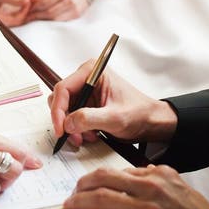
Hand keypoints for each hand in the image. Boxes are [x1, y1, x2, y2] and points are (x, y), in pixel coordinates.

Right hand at [0, 0, 31, 26]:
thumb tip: (27, 1)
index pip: (17, 20)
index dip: (25, 10)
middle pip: (18, 21)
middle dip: (25, 11)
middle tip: (31, 0)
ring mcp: (0, 19)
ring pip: (16, 18)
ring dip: (23, 10)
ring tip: (28, 0)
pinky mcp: (0, 15)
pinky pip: (12, 14)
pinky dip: (18, 9)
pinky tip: (22, 1)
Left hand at [24, 0, 90, 22]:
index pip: (45, 3)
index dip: (35, 8)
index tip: (26, 11)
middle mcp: (70, 1)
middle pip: (49, 13)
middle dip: (37, 16)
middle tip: (27, 19)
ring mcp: (75, 9)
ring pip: (55, 19)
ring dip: (43, 20)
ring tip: (34, 21)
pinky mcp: (77, 16)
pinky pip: (62, 21)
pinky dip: (52, 22)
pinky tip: (46, 22)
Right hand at [48, 60, 176, 147]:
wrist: (150, 122)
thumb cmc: (139, 113)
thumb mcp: (114, 118)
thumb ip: (89, 119)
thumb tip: (67, 123)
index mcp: (92, 71)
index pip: (63, 88)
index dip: (58, 110)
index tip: (61, 129)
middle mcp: (86, 78)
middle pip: (61, 99)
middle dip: (65, 120)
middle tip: (73, 137)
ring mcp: (86, 91)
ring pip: (65, 110)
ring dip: (72, 127)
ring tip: (87, 137)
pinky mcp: (87, 104)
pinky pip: (73, 117)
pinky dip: (77, 129)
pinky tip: (91, 135)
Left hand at [63, 165, 208, 208]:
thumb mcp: (185, 195)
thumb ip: (163, 186)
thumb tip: (141, 182)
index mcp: (163, 175)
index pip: (124, 171)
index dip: (104, 178)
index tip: (94, 184)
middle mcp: (152, 187)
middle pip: (106, 178)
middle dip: (85, 183)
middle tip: (74, 190)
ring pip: (100, 199)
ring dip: (79, 201)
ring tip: (69, 206)